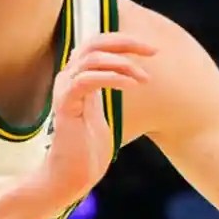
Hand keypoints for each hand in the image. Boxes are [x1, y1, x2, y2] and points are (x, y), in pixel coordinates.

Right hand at [37, 33, 153, 202]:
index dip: (125, 41)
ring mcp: (64, 91)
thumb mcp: (101, 113)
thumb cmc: (87, 150)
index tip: (152, 50)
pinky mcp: (65, 106)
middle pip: (94, 42)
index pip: (97, 44)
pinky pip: (87, 80)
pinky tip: (131, 86)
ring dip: (123, 64)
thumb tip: (128, 76)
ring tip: (143, 80)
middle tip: (153, 52)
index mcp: (77, 78)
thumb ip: (106, 91)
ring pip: (91, 58)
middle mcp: (67, 79)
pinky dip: (111, 78)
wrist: (70, 177)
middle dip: (126, 42)